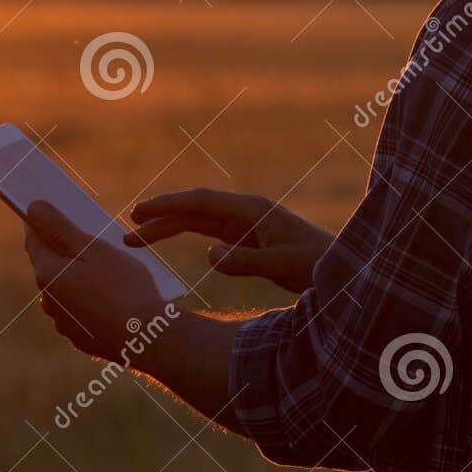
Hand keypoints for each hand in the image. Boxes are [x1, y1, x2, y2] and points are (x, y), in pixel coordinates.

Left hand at [23, 202, 172, 361]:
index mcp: (48, 274)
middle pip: (50, 264)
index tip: (47, 207)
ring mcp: (63, 322)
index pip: (33, 239)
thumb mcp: (94, 249)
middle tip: (88, 234)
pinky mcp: (80, 338)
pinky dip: (89, 300)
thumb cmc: (123, 288)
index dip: (39, 221)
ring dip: (77, 276)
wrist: (145, 338)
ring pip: (65, 289)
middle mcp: (49, 300)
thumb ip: (60, 229)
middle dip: (64, 248)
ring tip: (107, 268)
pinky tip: (112, 296)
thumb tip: (33, 209)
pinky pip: (79, 310)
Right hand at [124, 188, 334, 295]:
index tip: (139, 212)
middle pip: (194, 210)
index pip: (201, 202)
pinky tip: (169, 243)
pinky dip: (186, 237)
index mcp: (253, 210)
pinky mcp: (249, 240)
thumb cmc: (318, 264)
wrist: (344, 269)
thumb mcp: (283, 266)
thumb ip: (247, 262)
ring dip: (168, 228)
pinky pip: (209, 234)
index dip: (168, 206)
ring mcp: (246, 226)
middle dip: (161, 217)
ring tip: (136, 239)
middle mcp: (246, 213)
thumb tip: (208, 255)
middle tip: (127, 228)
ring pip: (198, 222)